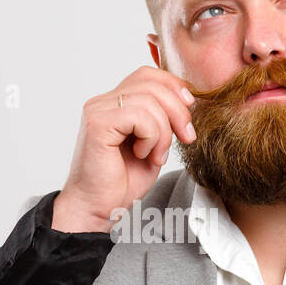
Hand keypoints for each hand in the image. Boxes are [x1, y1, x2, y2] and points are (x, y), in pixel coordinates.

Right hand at [52, 66, 196, 232]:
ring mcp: (98, 110)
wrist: (97, 209)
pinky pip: (138, 115)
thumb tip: (187, 99)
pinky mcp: (97, 124)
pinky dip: (152, 136)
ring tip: (157, 155)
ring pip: (149, 99)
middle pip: (151, 82)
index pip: (148, 74)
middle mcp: (103, 102)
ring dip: (164, 131)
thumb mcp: (153, 144)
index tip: (188, 116)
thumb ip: (162, 119)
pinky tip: (144, 154)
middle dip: (178, 110)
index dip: (174, 88)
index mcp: (114, 103)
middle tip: (186, 137)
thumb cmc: (122, 182)